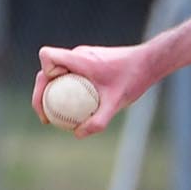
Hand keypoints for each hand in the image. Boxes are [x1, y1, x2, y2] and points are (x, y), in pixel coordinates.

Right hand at [32, 43, 153, 138]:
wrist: (150, 62)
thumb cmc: (134, 77)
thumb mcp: (117, 102)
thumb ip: (99, 120)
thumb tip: (77, 134)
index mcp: (79, 58)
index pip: (47, 55)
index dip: (44, 73)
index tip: (52, 92)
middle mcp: (77, 55)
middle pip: (47, 69)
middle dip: (40, 93)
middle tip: (45, 118)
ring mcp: (82, 58)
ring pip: (57, 74)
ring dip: (52, 93)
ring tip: (56, 118)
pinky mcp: (88, 63)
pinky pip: (69, 77)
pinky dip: (65, 92)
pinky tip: (75, 113)